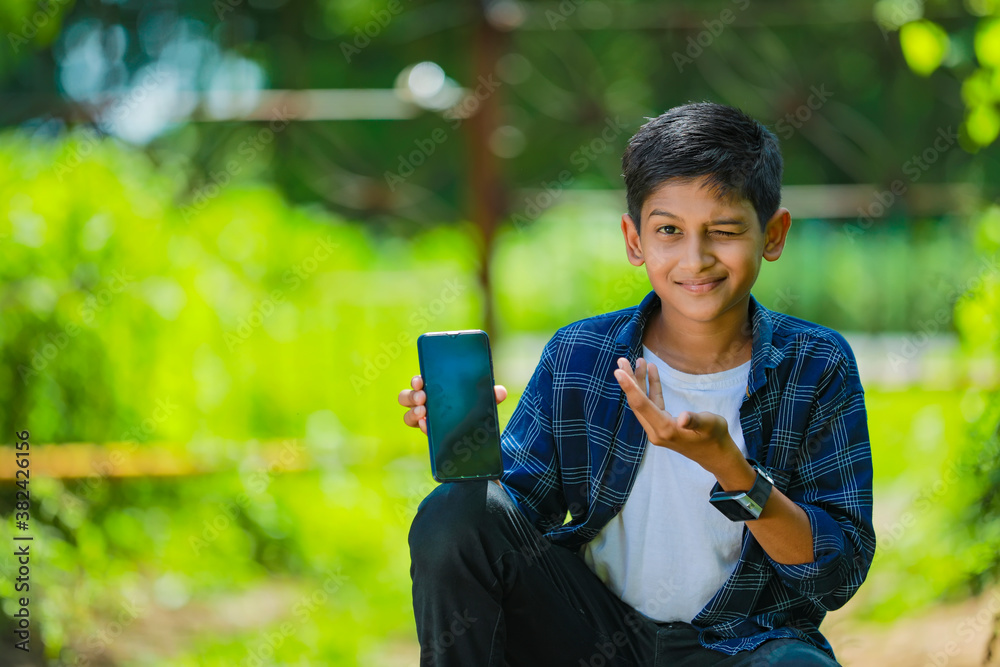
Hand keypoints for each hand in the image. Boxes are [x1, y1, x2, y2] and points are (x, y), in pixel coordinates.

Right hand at [399, 374, 507, 434]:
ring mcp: (424, 419)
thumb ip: (489, 395)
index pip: (419, 382)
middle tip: (423, 398)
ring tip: (423, 413)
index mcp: (435, 389)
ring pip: (408, 415)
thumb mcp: (482, 401)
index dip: (416, 380)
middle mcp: (425, 403)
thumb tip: (499, 391)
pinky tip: (427, 427)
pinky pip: (419, 429)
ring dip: (412, 413)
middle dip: (412, 396)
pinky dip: (421, 427)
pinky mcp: (428, 432)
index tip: (421, 381)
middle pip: (406, 397)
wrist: (477, 435)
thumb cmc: (474, 409)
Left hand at [612, 356, 732, 466]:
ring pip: (643, 403)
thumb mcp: (710, 425)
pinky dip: (651, 388)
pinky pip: (652, 404)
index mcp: (665, 429)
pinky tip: (651, 372)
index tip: (618, 372)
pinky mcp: (662, 426)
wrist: (716, 455)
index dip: (630, 388)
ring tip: (638, 362)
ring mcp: (657, 429)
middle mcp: (656, 431)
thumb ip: (695, 421)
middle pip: (637, 403)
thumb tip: (683, 418)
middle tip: (622, 361)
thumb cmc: (715, 438)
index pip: (642, 405)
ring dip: (639, 383)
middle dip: (629, 381)